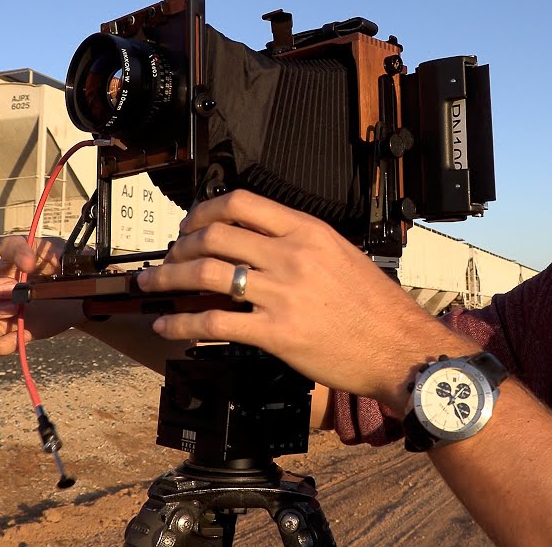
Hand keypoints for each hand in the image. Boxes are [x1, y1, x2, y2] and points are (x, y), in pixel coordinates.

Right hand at [0, 236, 85, 355]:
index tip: (30, 266)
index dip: (13, 255)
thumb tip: (26, 265)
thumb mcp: (61, 255)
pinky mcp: (6, 334)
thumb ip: (45, 251)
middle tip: (12, 291)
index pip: (1, 247)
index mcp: (7, 263)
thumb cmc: (65, 276)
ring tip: (14, 309)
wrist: (81, 303)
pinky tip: (17, 337)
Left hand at [139, 190, 475, 410]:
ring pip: (206, 273)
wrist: (400, 348)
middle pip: (214, 234)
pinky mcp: (276, 332)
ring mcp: (282, 293)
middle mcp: (291, 255)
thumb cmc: (376, 308)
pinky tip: (167, 325)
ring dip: (167, 278)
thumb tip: (257, 241)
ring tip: (151, 285)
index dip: (204, 210)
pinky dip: (181, 322)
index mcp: (308, 230)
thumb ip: (300, 243)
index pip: (241, 202)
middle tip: (166, 257)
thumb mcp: (341, 255)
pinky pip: (214, 321)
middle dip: (178, 245)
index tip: (189, 223)